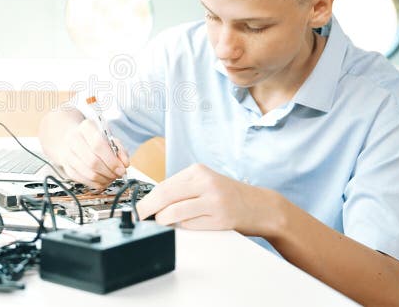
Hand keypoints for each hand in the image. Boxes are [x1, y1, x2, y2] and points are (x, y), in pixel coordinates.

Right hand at [58, 119, 129, 189]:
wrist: (74, 140)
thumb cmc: (95, 139)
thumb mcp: (110, 138)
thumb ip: (119, 150)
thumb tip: (124, 164)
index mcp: (86, 127)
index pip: (98, 144)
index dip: (112, 160)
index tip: (122, 168)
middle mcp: (73, 139)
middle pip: (92, 161)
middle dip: (109, 171)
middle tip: (118, 174)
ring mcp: (68, 154)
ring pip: (89, 173)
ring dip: (104, 179)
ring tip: (112, 177)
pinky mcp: (67, 168)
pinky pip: (84, 180)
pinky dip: (97, 183)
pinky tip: (103, 180)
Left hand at [136, 163, 276, 236]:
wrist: (261, 206)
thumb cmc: (229, 196)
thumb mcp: (205, 183)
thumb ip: (182, 189)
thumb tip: (152, 203)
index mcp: (198, 171)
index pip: (163, 185)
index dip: (146, 199)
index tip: (137, 208)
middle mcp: (206, 182)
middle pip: (165, 196)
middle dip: (147, 209)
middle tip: (139, 218)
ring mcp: (214, 200)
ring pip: (174, 212)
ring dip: (163, 220)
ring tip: (161, 223)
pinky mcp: (220, 219)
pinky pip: (190, 225)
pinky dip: (182, 228)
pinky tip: (186, 225)